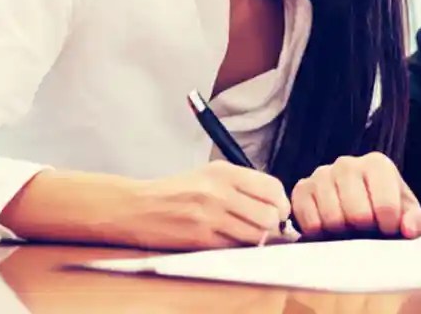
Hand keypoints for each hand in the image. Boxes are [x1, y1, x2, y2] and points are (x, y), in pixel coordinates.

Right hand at [120, 160, 291, 249]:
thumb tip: (274, 203)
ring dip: (259, 240)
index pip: (271, 188)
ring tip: (250, 236)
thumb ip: (241, 184)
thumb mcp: (209, 174)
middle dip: (274, 226)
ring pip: (256, 235)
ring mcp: (210, 216)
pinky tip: (231, 242)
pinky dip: (239, 248)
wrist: (138, 206)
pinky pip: (235, 247)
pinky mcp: (200, 238)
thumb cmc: (176, 191)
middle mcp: (219, 191)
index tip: (280, 212)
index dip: (282, 204)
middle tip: (269, 229)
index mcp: (224, 171)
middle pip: (268, 215)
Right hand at [291, 152, 420, 238]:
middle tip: (366, 230)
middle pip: (357, 213)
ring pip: (332, 219)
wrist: (359, 207)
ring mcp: (321, 174)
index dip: (389, 225)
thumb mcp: (407, 215)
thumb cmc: (386, 211)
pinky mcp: (301, 189)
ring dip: (342, 233)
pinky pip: (309, 221)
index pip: (385, 204)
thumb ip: (416, 221)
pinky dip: (320, 232)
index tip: (388, 228)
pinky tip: (330, 228)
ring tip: (349, 228)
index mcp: (376, 164)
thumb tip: (408, 228)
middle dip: (364, 230)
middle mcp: (346, 163)